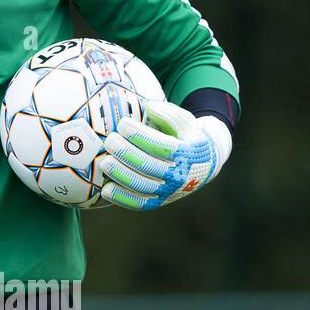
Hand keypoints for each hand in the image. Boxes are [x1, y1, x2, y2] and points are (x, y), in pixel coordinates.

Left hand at [101, 101, 231, 210]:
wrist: (206, 163)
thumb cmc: (187, 136)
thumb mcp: (185, 121)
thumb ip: (168, 113)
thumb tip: (148, 106)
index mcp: (187, 153)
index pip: (161, 146)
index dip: (140, 136)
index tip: (123, 124)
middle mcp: (179, 175)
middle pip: (148, 165)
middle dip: (125, 152)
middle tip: (110, 141)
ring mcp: (169, 191)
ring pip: (141, 185)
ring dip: (120, 174)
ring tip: (104, 162)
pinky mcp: (159, 202)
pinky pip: (138, 203)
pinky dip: (121, 198)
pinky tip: (105, 189)